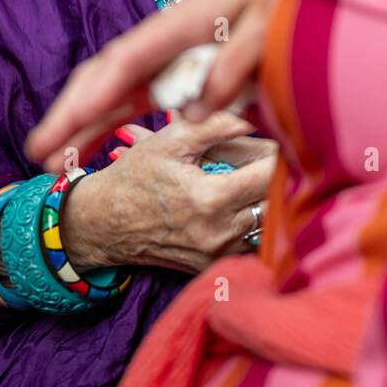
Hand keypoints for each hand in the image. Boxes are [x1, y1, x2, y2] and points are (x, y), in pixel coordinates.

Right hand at [25, 0, 284, 172]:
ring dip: (80, 124)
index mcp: (182, 23)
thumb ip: (235, 65)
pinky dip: (104, 123)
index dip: (97, 91)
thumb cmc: (283, 7)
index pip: (129, 59)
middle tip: (38, 151)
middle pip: (106, 75)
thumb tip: (192, 112)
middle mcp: (162, 41)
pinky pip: (129, 100)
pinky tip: (84, 147)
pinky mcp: (172, 74)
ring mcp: (164, 59)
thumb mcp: (269, 30)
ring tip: (50, 162)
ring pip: (111, 92)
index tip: (69, 122)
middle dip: (71, 113)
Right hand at [58, 112, 275, 273]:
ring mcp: (218, 254)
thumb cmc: (134, 176)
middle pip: (275, 201)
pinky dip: (253, 221)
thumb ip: (213, 125)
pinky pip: (250, 241)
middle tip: (273, 156)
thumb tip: (251, 120)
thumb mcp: (169, 141)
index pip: (270, 176)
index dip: (280, 155)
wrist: (104, 223)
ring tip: (257, 178)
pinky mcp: (214, 265)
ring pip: (266, 224)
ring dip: (268, 200)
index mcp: (210, 199)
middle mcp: (219, 233)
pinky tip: (244, 202)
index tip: (281, 141)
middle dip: (278, 177)